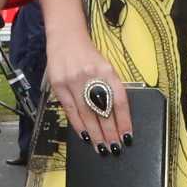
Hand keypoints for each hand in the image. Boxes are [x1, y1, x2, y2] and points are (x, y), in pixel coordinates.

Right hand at [45, 33, 130, 148]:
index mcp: (108, 71)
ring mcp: (73, 81)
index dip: (124, 120)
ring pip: (87, 114)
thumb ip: (110, 88)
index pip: (119, 100)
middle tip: (115, 148)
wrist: (66, 37)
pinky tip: (85, 137)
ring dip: (95, 134)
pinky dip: (79, 126)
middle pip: (103, 111)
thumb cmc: (88, 56)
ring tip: (102, 148)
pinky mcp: (59, 86)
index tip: (127, 136)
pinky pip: (71, 111)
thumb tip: (116, 117)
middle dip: (110, 132)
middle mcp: (91, 76)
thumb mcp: (105, 68)